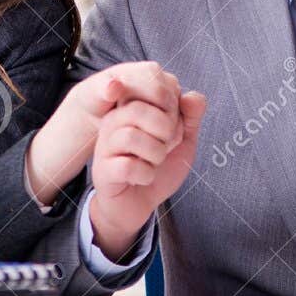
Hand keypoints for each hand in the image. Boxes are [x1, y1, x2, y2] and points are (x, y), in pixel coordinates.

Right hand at [88, 90, 206, 260]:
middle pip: (137, 110)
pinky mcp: (103, 170)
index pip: (150, 91)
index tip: (175, 129)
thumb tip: (192, 95)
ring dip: (156, 154)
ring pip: (130, 136)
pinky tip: (145, 177)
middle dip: (165, 131)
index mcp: (132, 107)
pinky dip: (146, 174)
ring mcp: (105, 146)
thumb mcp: (182, 140)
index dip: (172, 110)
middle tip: (166, 147)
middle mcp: (113, 122)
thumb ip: (191, 117)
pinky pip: (127, 166)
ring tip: (155, 163)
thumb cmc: (159, 167)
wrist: (139, 204)